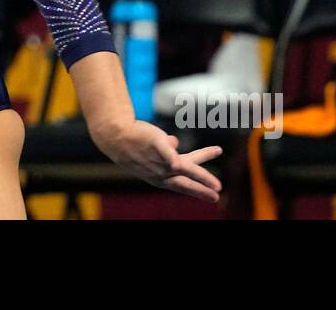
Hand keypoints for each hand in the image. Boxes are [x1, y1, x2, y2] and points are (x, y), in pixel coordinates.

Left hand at [93, 119, 223, 202]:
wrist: (116, 138)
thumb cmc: (136, 147)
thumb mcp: (155, 155)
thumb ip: (169, 152)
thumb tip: (175, 143)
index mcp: (162, 178)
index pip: (185, 184)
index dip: (200, 190)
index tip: (215, 196)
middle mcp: (162, 171)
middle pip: (186, 181)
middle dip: (203, 187)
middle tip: (219, 191)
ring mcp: (160, 159)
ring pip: (184, 163)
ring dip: (201, 162)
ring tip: (218, 152)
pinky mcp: (157, 143)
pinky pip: (166, 149)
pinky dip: (171, 154)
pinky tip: (175, 155)